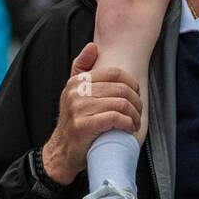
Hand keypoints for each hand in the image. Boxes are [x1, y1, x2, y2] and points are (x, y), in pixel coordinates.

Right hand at [41, 43, 142, 186]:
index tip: (136, 93)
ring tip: (134, 121)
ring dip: (134, 114)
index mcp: (77, 81)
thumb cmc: (73, 121)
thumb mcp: (72, 91)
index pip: (115, 73)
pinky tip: (128, 128)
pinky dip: (127, 123)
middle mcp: (76, 92)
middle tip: (138, 111)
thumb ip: (81, 67)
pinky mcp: (83, 126)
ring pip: (121, 103)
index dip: (131, 83)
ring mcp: (78, 109)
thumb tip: (93, 46)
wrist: (60, 153)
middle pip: (121, 89)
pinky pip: (115, 118)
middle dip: (136, 101)